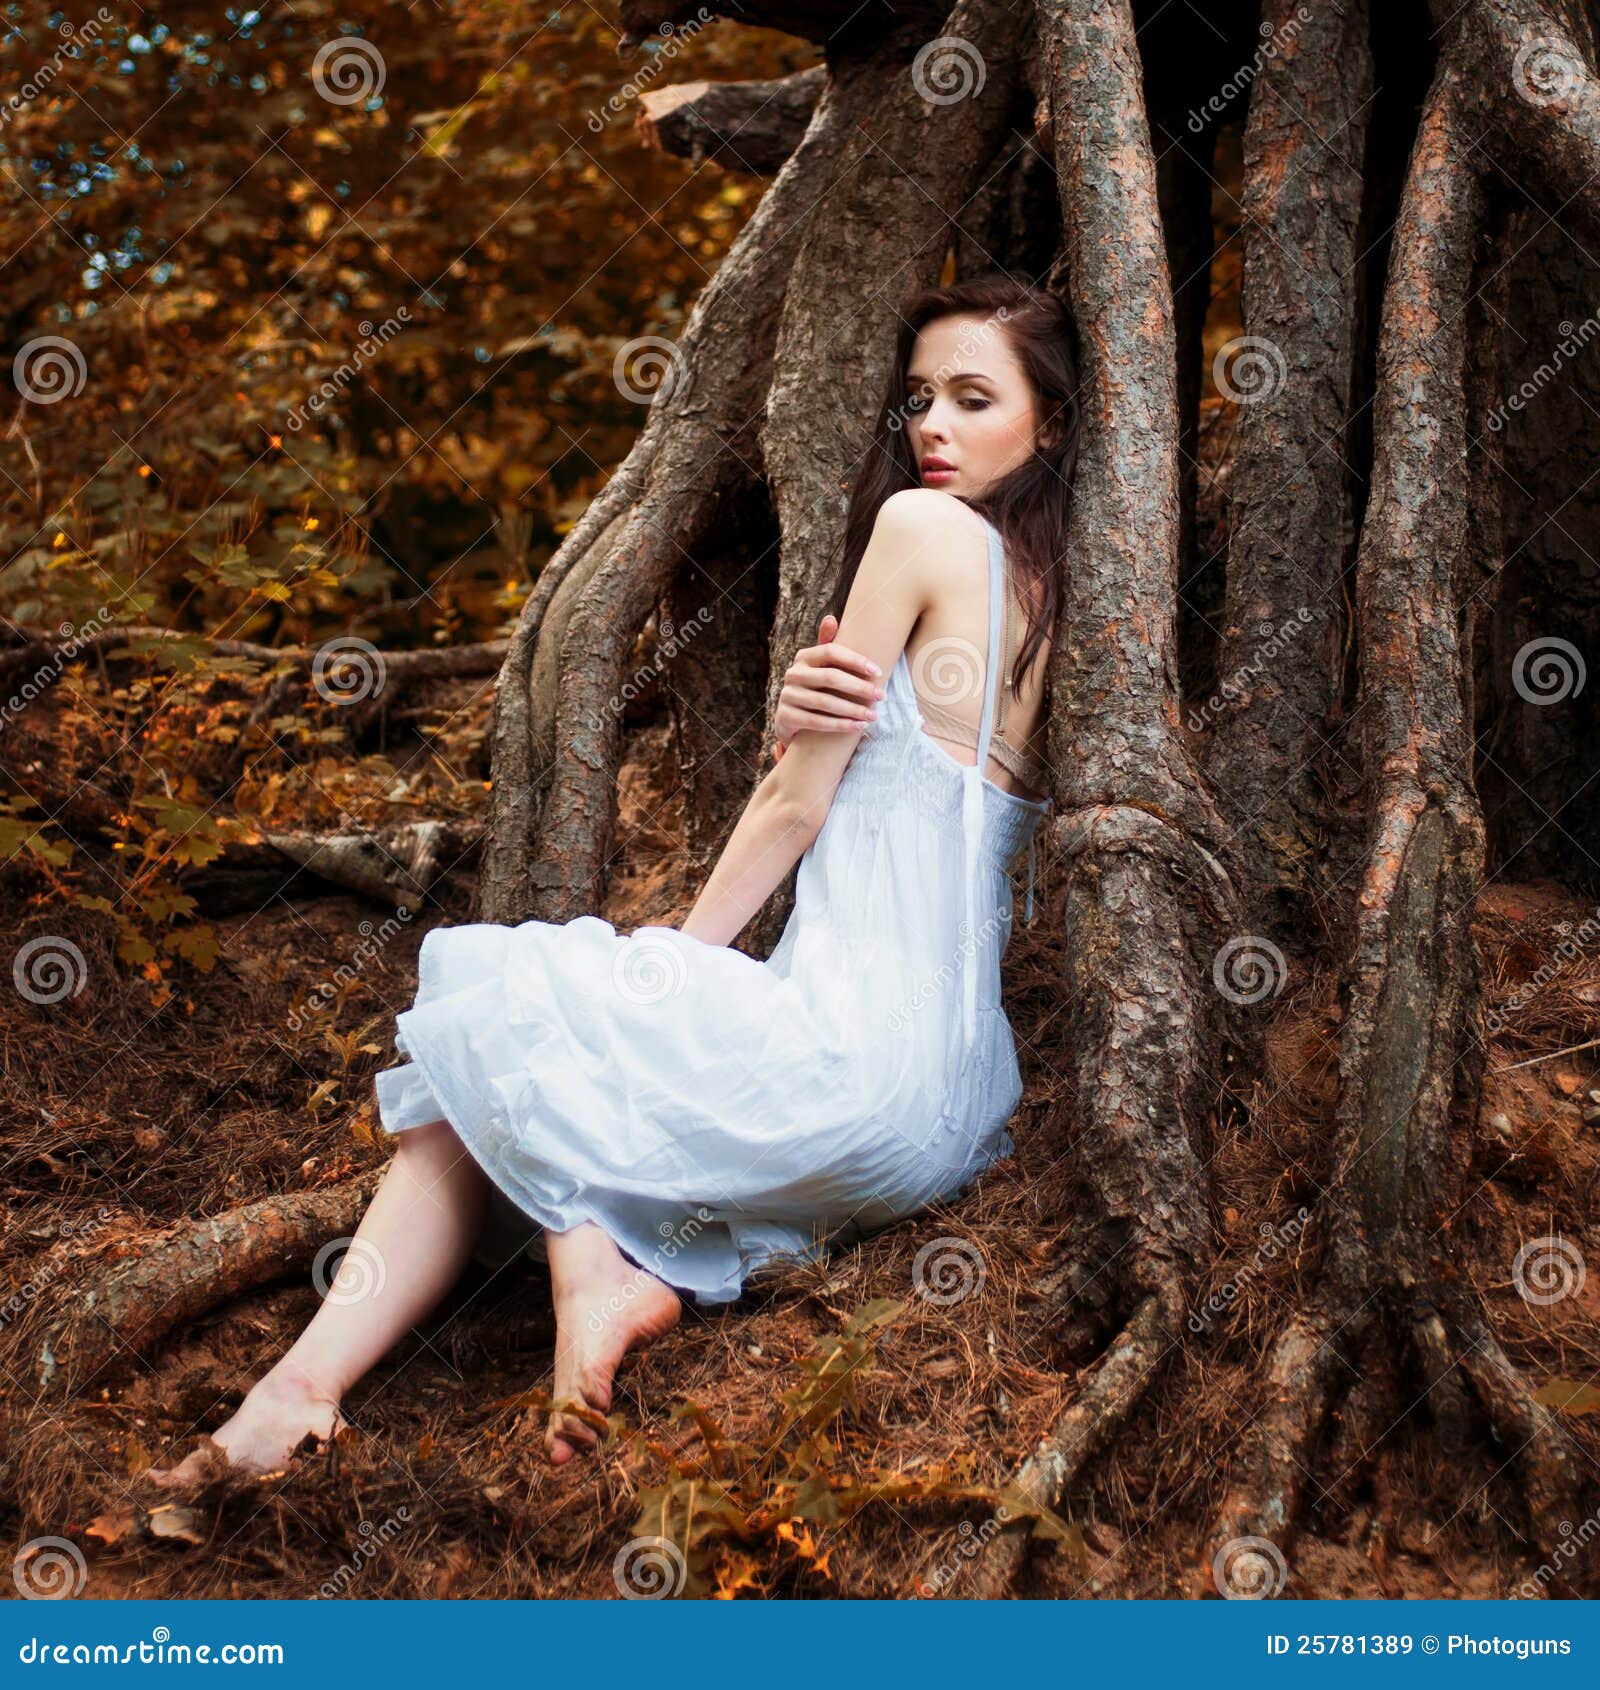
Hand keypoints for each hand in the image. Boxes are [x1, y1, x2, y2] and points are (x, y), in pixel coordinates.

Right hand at [771, 614, 884, 762]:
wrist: (791, 718)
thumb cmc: (815, 687)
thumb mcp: (820, 666)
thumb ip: (828, 645)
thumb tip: (830, 618)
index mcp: (804, 657)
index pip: (831, 651)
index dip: (856, 660)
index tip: (878, 672)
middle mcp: (793, 673)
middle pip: (831, 678)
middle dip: (860, 688)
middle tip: (881, 696)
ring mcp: (788, 695)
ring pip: (825, 702)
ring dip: (853, 710)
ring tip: (873, 716)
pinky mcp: (786, 717)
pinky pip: (817, 721)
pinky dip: (840, 725)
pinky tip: (858, 726)